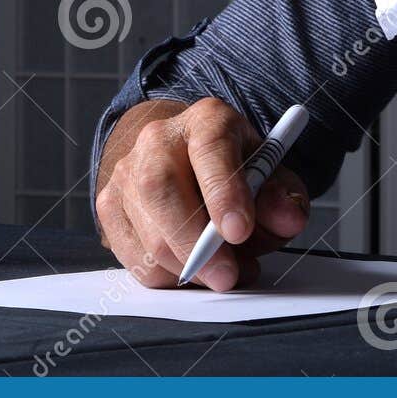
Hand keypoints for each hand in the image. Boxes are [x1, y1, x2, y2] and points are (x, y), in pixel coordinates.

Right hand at [95, 97, 310, 290]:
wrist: (185, 160)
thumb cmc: (234, 171)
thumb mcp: (270, 175)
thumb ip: (282, 195)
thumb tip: (287, 217)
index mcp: (206, 120)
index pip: (210, 148)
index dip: (224, 192)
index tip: (240, 230)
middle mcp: (158, 139)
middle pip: (162, 189)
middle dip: (196, 244)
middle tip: (228, 276)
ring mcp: (126, 172)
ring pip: (147, 233)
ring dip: (188, 269)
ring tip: (224, 271)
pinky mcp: (109, 205)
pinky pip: (134, 258)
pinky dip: (167, 277)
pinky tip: (192, 270)